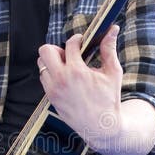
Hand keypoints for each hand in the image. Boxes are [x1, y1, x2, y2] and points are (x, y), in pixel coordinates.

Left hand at [38, 26, 121, 144]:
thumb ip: (109, 49)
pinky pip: (44, 78)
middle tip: (69, 55)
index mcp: (77, 71)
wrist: (100, 126)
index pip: (70, 44)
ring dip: (53, 62)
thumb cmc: (109, 99)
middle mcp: (61, 79)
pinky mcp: (50, 97)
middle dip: (57, 49)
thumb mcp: (112, 72)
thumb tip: (113, 28)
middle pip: (45, 50)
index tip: (82, 42)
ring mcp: (53, 89)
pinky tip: (66, 79)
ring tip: (68, 68)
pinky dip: (52, 74)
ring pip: (41, 64)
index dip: (77, 39)